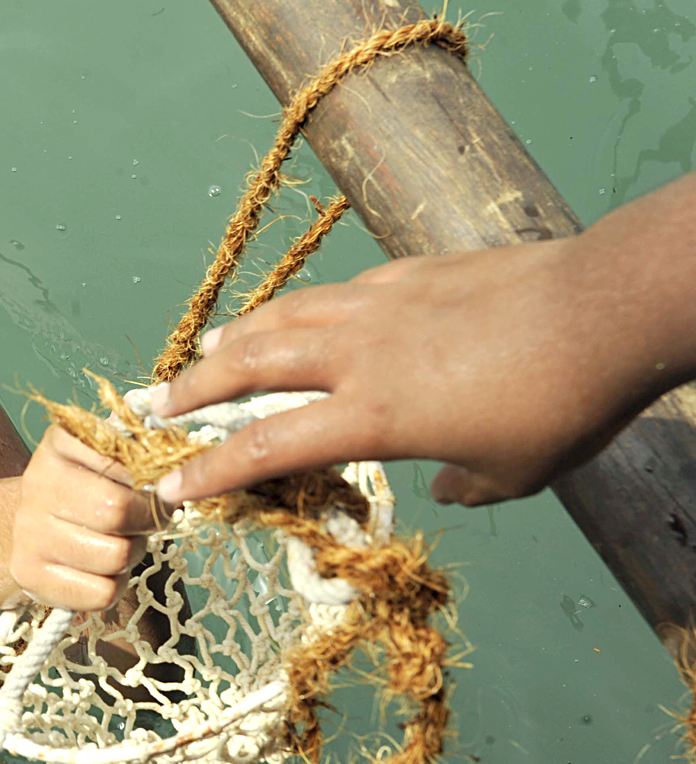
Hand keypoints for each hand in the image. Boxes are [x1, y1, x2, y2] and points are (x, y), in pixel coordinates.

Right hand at [10, 426, 160, 609]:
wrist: (31, 525)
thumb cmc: (86, 490)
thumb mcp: (107, 458)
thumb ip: (140, 454)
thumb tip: (176, 473)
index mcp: (60, 443)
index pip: (123, 459)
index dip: (152, 478)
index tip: (154, 485)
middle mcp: (38, 483)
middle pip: (118, 510)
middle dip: (146, 520)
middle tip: (145, 521)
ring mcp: (29, 531)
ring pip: (115, 556)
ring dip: (132, 554)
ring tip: (121, 543)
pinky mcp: (30, 574)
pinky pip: (101, 593)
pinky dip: (115, 586)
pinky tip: (104, 570)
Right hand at [151, 228, 695, 506]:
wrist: (605, 311)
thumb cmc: (560, 408)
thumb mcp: (509, 474)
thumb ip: (462, 485)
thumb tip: (444, 486)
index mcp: (374, 415)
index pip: (268, 448)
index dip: (212, 472)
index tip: (171, 488)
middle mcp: (359, 354)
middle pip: (250, 366)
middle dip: (195, 389)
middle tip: (159, 405)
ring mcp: (380, 305)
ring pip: (282, 317)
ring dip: (235, 338)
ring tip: (207, 351)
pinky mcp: (407, 274)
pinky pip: (333, 294)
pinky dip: (299, 312)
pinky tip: (300, 317)